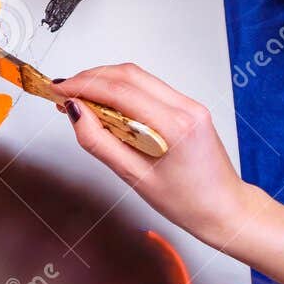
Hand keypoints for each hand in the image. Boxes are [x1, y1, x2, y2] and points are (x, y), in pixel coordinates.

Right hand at [59, 64, 255, 249]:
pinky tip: (105, 104)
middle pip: (127, 74)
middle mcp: (186, 108)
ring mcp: (189, 104)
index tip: (57, 90)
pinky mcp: (187, 107)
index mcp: (175, 126)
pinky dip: (121, 89)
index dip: (82, 85)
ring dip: (104, 81)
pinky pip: (148, 87)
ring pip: (137, 76)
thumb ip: (99, 142)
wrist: (226, 209)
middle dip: (89, 78)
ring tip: (80, 98)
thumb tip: (75, 113)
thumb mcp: (134, 177)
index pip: (119, 91)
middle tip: (63, 92)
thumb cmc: (188, 202)